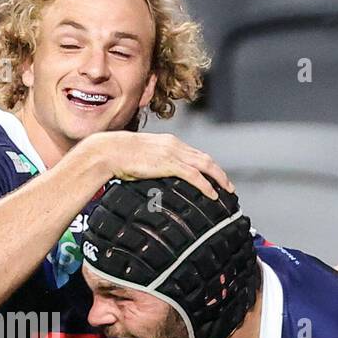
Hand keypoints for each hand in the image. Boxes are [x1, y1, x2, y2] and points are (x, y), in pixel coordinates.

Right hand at [83, 131, 233, 200]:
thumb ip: (150, 163)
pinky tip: (212, 194)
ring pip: (205, 165)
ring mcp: (173, 154)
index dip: (207, 165)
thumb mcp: (139, 157)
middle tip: (228, 185)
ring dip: (219, 178)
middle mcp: (174, 145)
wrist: (109, 151)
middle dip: (219, 172)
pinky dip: (206, 186)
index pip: (194, 153)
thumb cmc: (118, 155)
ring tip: (226, 190)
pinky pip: (194, 175)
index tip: (214, 176)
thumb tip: (150, 175)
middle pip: (205, 158)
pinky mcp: (169, 163)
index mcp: (168, 142)